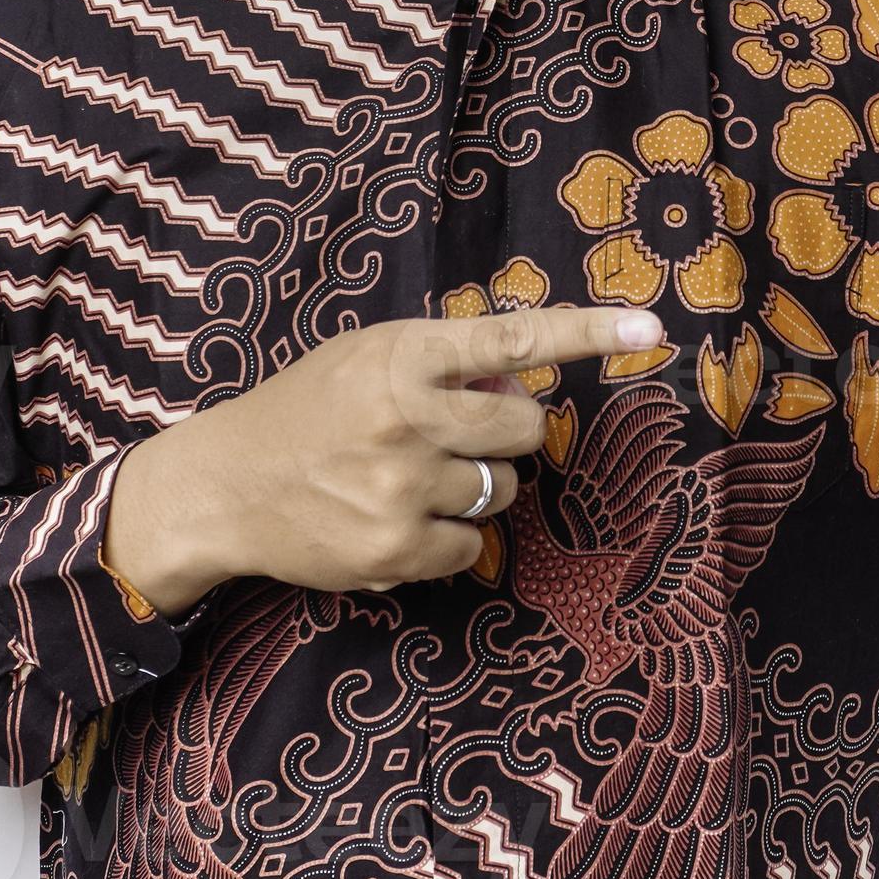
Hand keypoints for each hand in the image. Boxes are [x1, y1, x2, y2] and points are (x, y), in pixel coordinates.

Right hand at [102, 305, 663, 609]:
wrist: (225, 486)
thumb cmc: (306, 411)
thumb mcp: (367, 358)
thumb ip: (445, 363)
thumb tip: (524, 385)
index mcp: (403, 356)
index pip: (514, 339)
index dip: (589, 334)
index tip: (652, 330)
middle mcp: (408, 416)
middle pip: (524, 427)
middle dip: (503, 433)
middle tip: (450, 434)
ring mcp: (403, 487)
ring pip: (500, 490)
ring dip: (472, 486)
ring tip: (405, 477)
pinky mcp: (398, 548)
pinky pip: (473, 546)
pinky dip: (448, 537)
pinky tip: (395, 520)